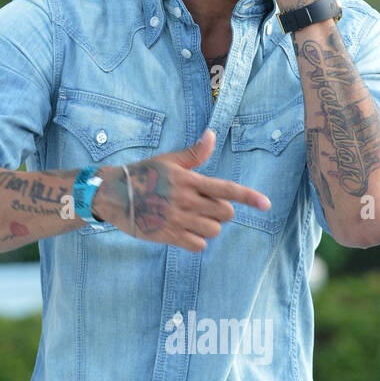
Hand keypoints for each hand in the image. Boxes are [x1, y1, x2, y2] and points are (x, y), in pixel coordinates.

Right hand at [92, 129, 271, 251]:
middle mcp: (187, 201)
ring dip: (209, 227)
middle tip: (205, 206)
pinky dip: (196, 241)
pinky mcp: (169, 236)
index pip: (227, 189)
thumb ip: (194, 154)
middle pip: (225, 213)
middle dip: (221, 211)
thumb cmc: (142, 175)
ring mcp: (178, 220)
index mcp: (189, 181)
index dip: (249, 197)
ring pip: (213, 231)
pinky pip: (198, 245)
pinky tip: (185, 231)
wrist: (112, 195)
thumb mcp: (168, 161)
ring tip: (193, 218)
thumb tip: (211, 135)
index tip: (267, 204)